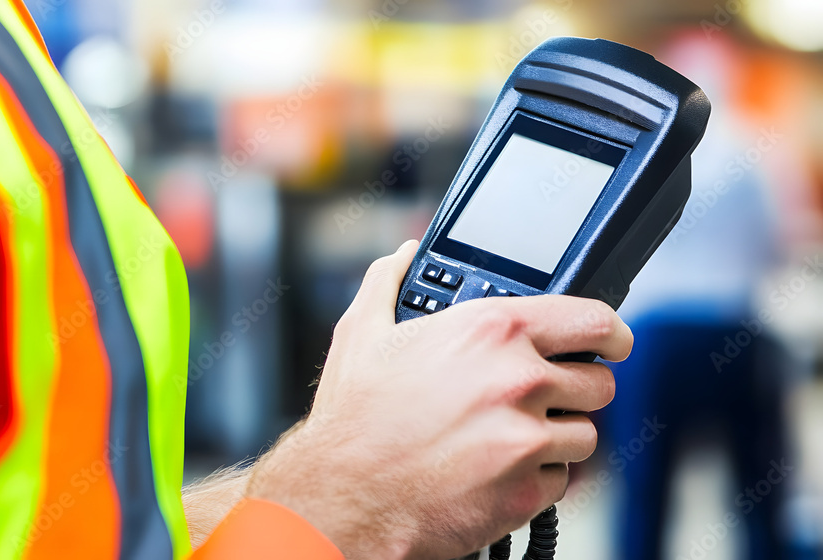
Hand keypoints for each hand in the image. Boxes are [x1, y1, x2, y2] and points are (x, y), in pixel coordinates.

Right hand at [247, 240, 631, 558]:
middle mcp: (519, 382)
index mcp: (492, 331)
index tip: (609, 342)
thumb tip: (405, 256)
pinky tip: (493, 468)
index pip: (595, 320)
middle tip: (537, 396)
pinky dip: (535, 476)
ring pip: (585, 434)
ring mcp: (527, 441)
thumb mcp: (362, 332)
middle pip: (598, 381)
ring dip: (556, 435)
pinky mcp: (525, 492)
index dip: (609, 332)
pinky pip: (560, 479)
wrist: (343, 498)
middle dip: (574, 388)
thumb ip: (390, 281)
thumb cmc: (354, 420)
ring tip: (505, 435)